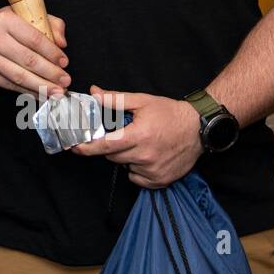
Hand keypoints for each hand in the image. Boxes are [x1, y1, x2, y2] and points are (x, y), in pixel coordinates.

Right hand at [0, 8, 69, 96]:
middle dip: (51, 73)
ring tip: (57, 91)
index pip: (34, 39)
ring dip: (41, 86)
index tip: (64, 62)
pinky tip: (40, 94)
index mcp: (6, 20)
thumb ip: (49, 24)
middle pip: (28, 60)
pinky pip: (10, 85)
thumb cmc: (3, 25)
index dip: (52, 53)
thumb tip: (62, 43)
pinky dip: (28, 91)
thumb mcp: (25, 14)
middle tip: (66, 81)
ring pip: (19, 76)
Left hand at [69, 84, 201, 188]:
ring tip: (141, 144)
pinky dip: (137, 169)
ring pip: (125, 167)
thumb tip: (94, 93)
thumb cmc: (170, 113)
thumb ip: (115, 99)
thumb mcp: (142, 101)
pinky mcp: (161, 180)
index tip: (74, 148)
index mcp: (138, 136)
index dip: (87, 148)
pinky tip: (148, 156)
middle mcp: (145, 156)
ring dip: (126, 157)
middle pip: (113, 156)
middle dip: (112, 147)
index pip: (105, 146)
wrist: (199, 128)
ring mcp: (154, 170)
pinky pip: (138, 178)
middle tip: (124, 136)